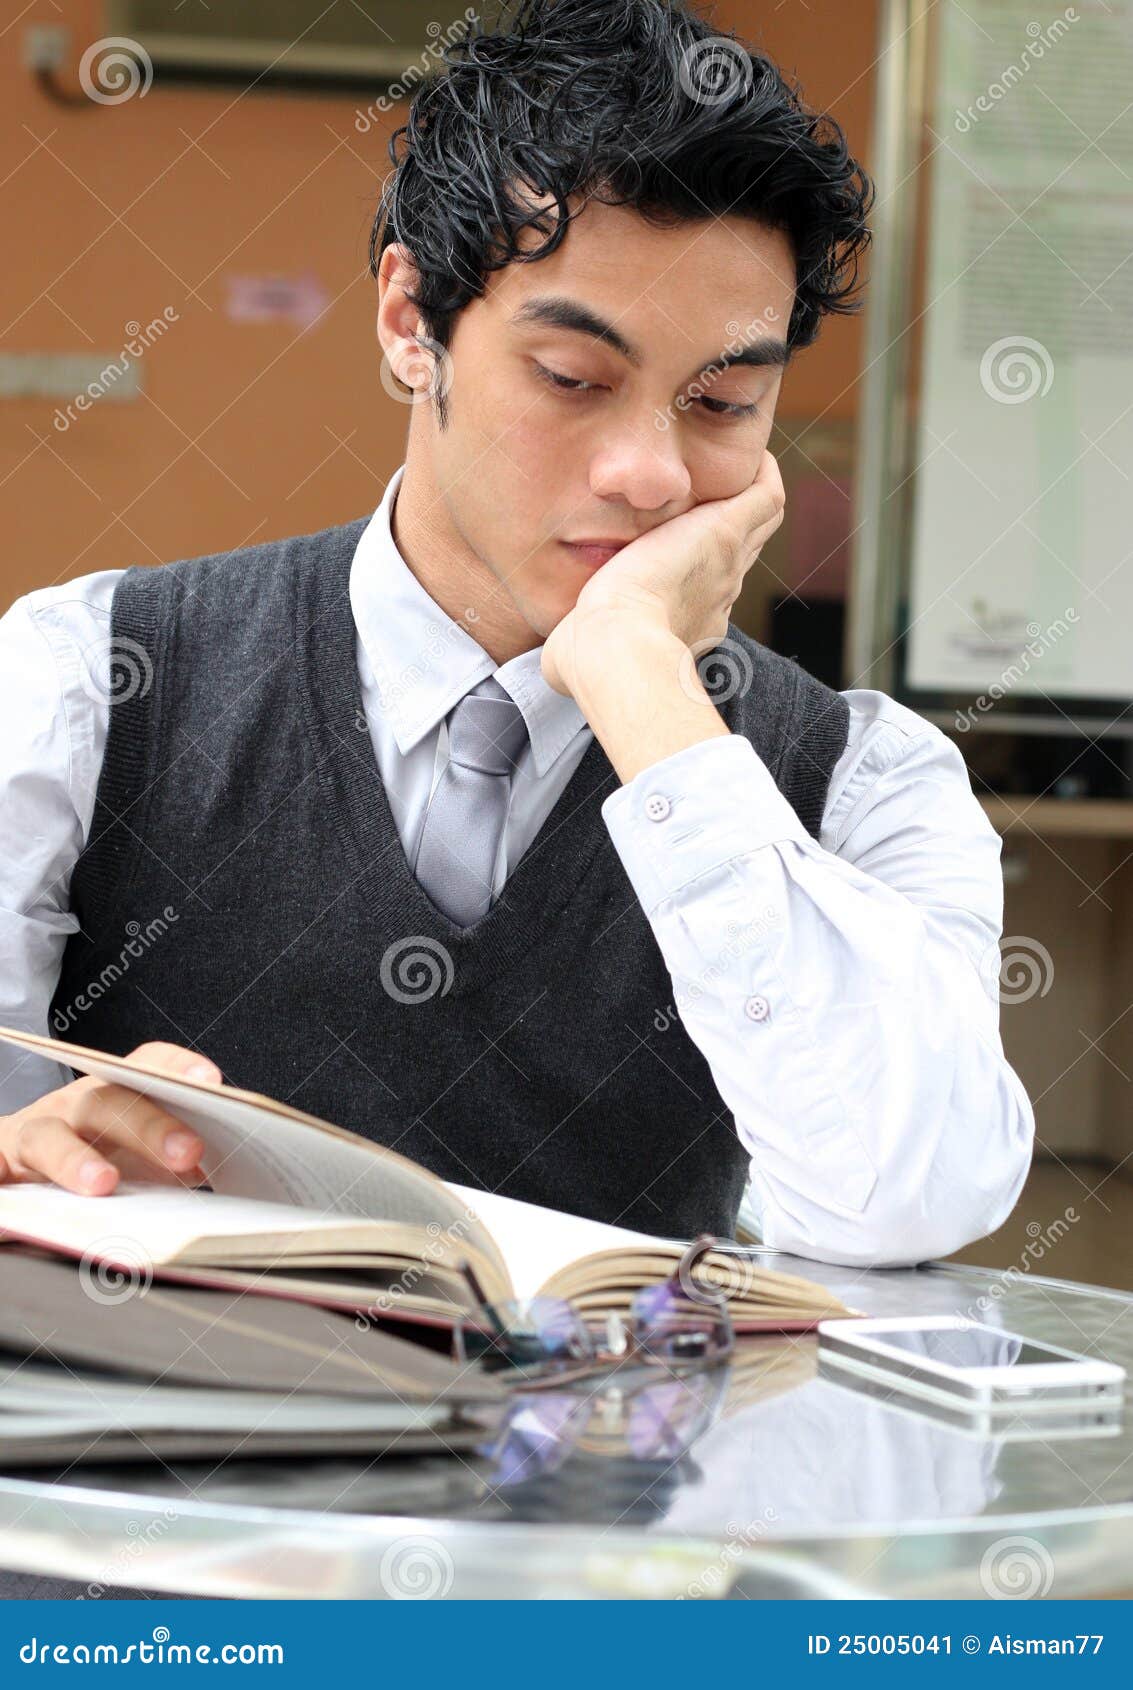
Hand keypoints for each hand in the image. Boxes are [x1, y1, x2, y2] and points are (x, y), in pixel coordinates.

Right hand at [0, 1041, 221, 1195]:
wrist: (18, 1172)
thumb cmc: (92, 1158)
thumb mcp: (134, 1155)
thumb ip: (168, 1160)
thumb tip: (213, 1169)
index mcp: (115, 1095)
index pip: (145, 1067)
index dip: (176, 1067)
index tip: (211, 1081)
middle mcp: (73, 1106)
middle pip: (109, 1104)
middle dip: (150, 1127)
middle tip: (188, 1152)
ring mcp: (33, 1133)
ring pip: (49, 1138)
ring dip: (76, 1159)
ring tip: (102, 1185)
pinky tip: (7, 1213)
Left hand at [542, 448, 785, 698]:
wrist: (614, 641)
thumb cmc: (589, 656)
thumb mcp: (575, 655)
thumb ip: (567, 651)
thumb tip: (549, 665)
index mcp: (686, 619)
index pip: (704, 585)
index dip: (698, 563)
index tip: (681, 543)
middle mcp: (717, 592)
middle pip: (742, 550)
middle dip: (733, 522)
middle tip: (719, 487)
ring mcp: (727, 562)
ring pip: (760, 521)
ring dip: (752, 491)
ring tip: (739, 462)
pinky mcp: (726, 531)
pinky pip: (765, 493)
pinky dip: (762, 471)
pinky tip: (749, 452)